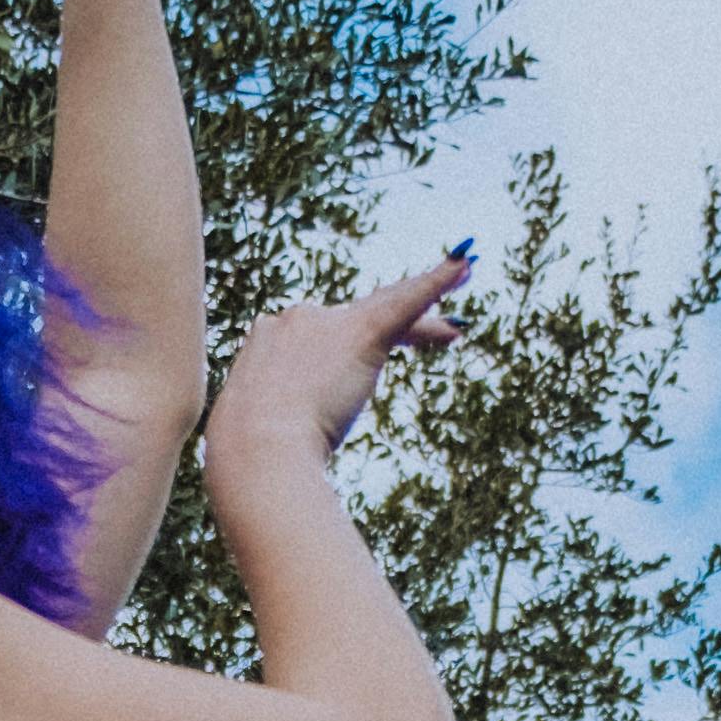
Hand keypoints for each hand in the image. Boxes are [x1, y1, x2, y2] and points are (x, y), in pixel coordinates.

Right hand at [204, 250, 472, 475]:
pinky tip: (466, 263)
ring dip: (429, 308)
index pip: (319, 334)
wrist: (258, 447)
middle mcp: (297, 319)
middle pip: (359, 318)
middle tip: (441, 332)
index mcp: (269, 339)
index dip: (345, 346)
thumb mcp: (261, 432)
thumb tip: (294, 446)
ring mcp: (327, 322)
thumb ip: (280, 422)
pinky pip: (409, 301)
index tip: (359, 360)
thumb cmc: (254, 458)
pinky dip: (440, 279)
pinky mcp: (363, 332)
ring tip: (463, 295)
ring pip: (389, 309)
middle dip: (400, 324)